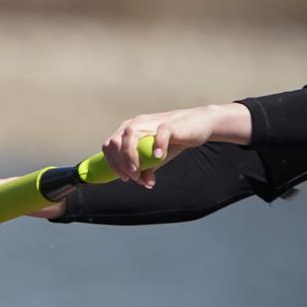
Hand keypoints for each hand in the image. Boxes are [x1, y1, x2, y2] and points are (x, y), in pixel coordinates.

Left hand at [101, 103, 250, 186]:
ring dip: (131, 156)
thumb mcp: (157, 158)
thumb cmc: (172, 141)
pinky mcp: (169, 124)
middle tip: (133, 177)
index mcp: (128, 130)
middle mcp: (135, 123)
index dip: (113, 164)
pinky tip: (158, 157)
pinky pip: (159, 133)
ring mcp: (150, 122)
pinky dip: (157, 146)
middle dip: (120, 163)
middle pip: (115, 142)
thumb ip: (148, 169)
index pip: (109, 146)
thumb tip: (144, 184)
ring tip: (138, 172)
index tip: (124, 178)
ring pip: (130, 135)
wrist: (197, 125)